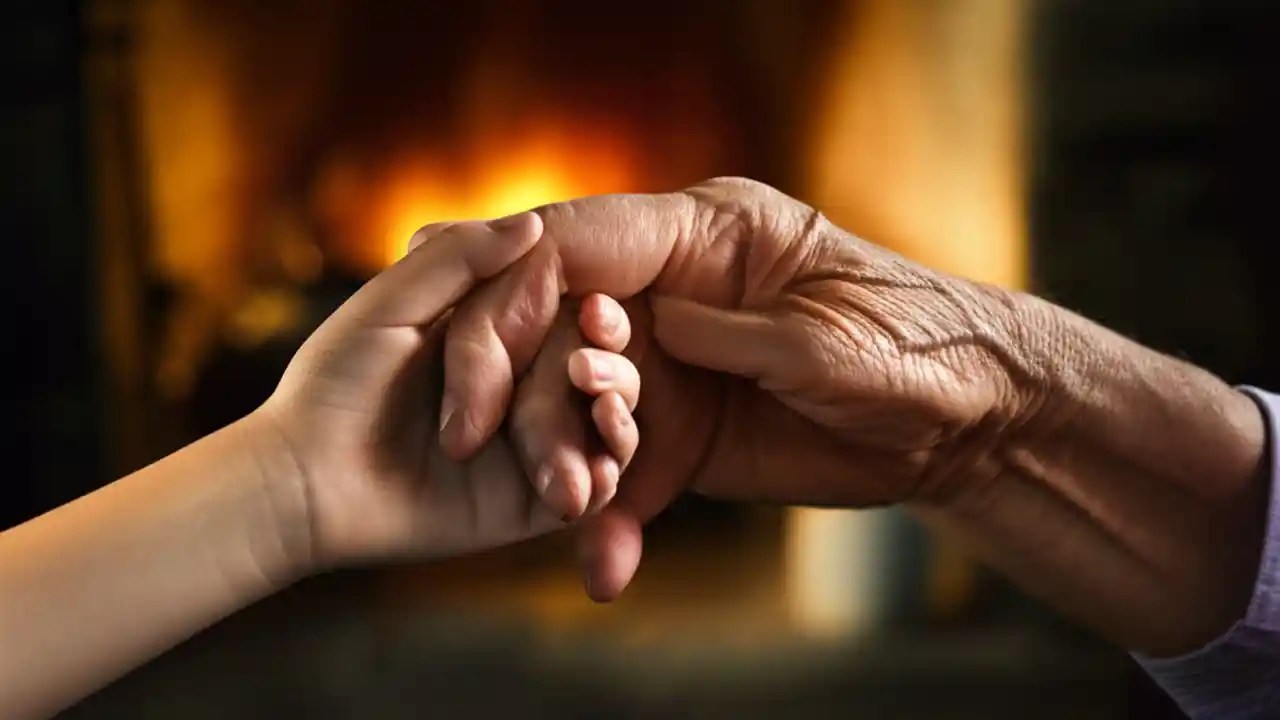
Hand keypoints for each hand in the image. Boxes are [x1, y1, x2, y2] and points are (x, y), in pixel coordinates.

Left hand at [258, 215, 639, 568]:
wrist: (305, 479)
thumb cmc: (336, 383)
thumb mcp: (392, 302)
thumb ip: (460, 258)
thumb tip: (536, 222)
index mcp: (496, 338)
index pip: (571, 316)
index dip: (596, 314)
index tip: (597, 308)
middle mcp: (522, 389)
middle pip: (599, 369)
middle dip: (612, 367)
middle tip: (591, 369)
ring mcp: (532, 447)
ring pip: (607, 425)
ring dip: (619, 414)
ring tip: (604, 406)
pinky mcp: (533, 503)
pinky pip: (593, 485)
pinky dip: (608, 468)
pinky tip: (599, 457)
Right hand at [441, 178, 1045, 599]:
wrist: (962, 424)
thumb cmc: (915, 348)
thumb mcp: (831, 339)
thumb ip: (737, 334)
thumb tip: (641, 331)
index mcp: (702, 235)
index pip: (576, 245)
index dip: (519, 298)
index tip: (484, 360)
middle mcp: (665, 296)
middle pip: (555, 331)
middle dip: (531, 398)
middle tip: (547, 466)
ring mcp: (665, 368)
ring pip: (573, 411)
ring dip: (565, 466)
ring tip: (583, 519)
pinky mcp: (675, 436)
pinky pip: (618, 478)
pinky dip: (607, 524)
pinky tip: (606, 569)